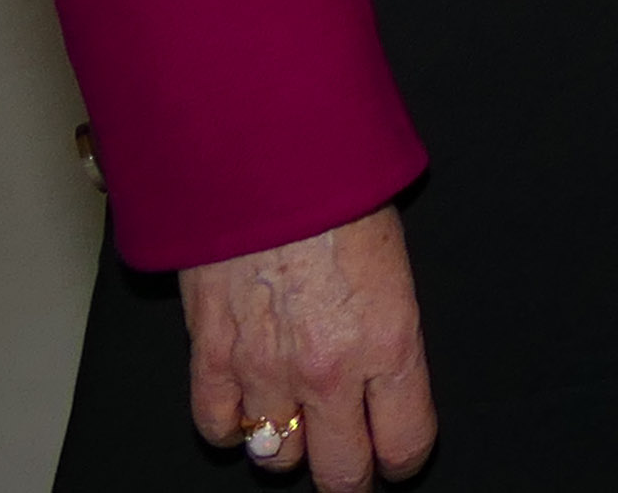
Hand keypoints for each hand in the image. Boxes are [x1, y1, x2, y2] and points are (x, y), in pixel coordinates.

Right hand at [180, 207, 436, 487]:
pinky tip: (245, 407)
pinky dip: (230, 425)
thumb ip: (389, 331)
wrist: (270, 156)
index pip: (405, 443)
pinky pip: (217, 426)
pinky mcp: (212, 355)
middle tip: (350, 461)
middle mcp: (330, 369)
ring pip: (276, 457)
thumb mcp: (395, 263)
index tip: (399, 456)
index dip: (403, 458)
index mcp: (390, 341)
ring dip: (287, 445)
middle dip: (349, 474)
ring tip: (296, 423)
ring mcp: (266, 368)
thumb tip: (386, 376)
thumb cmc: (339, 192)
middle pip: (340, 473)